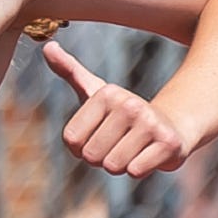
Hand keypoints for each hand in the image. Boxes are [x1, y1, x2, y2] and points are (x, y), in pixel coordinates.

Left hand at [46, 40, 196, 177]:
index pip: (72, 140)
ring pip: (113, 166)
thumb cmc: (123, 114)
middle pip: (92, 155)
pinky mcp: (168, 144)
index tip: (98, 135)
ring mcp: (151, 123)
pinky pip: (136, 172)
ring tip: (132, 149)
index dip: (81, 148)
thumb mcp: (94, 91)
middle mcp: (129, 104)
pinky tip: (148, 155)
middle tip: (118, 144)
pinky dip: (139, 170)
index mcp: (107, 93)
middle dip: (101, 158)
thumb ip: (69, 71)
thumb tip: (47, 46)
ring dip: (120, 165)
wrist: (170, 126)